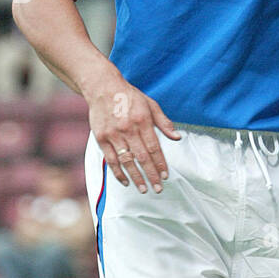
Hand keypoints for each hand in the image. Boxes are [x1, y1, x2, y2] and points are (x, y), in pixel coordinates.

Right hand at [86, 71, 181, 192]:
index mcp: (142, 121)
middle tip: (158, 189)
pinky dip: (118, 172)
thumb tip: (177, 137)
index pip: (154, 147)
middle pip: (142, 157)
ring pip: (126, 161)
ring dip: (136, 177)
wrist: (103, 88)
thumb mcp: (151, 105)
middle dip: (151, 175)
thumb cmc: (130, 97)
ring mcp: (113, 135)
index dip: (160, 163)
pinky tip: (125, 181)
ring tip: (143, 189)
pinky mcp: (101, 138)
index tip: (165, 176)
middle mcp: (128, 129)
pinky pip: (111, 160)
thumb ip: (164, 122)